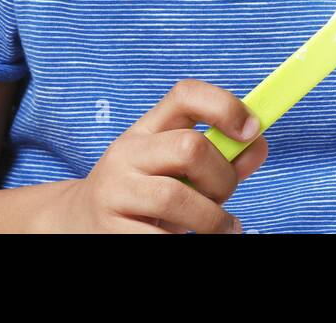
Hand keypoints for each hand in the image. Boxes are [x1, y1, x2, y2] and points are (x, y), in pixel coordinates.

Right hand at [49, 79, 268, 232]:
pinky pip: (159, 237)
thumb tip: (258, 146)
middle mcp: (126, 153)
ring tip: (221, 229)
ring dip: (212, 218)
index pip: (185, 95)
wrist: (78, 222)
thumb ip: (218, 157)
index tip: (252, 130)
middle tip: (225, 199)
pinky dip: (186, 241)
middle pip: (189, 147)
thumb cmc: (144, 193)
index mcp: (147, 129)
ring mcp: (114, 191)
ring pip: (176, 196)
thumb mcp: (174, 167)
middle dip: (222, 177)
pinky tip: (189, 240)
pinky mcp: (109, 230)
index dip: (224, 106)